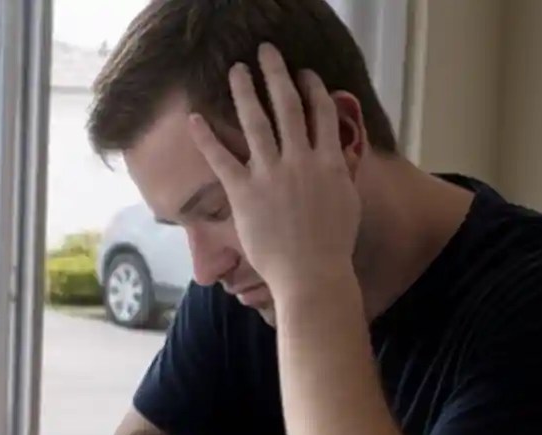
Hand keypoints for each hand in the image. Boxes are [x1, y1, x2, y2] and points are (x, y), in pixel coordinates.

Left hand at [187, 44, 361, 300]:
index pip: (321, 113)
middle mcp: (300, 160)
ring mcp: (270, 174)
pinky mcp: (244, 192)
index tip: (304, 73)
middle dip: (276, 74)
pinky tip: (194, 118)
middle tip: (266, 53)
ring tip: (236, 70)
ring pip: (256, 121)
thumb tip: (337, 155)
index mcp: (328, 162)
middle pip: (288, 105)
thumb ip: (340, 172)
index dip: (312, 88)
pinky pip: (221, 158)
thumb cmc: (332, 246)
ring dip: (245, 91)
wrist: (312, 274)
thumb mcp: (347, 202)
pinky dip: (206, 137)